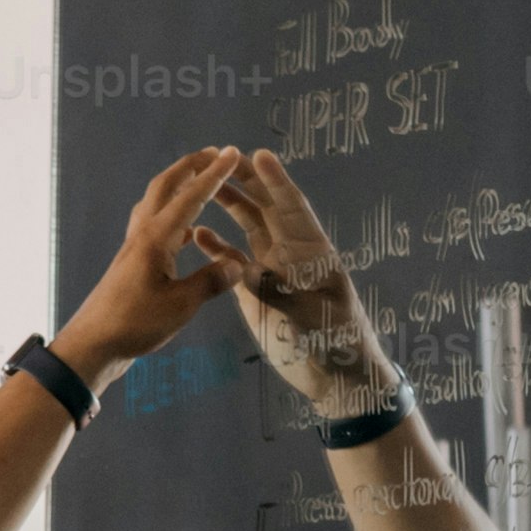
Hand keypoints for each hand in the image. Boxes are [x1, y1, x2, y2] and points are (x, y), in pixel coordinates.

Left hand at [49, 147, 252, 374]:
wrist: (93, 344)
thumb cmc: (135, 324)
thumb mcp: (181, 305)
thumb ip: (211, 282)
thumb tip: (238, 265)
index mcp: (156, 237)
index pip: (191, 197)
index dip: (214, 175)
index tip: (231, 154)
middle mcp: (143, 234)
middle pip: (165, 186)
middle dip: (190, 167)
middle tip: (214, 154)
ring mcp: (134, 247)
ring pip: (156, 203)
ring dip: (179, 187)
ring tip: (201, 183)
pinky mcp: (132, 262)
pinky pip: (154, 227)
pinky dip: (174, 218)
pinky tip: (189, 233)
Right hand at [208, 151, 399, 419]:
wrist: (333, 375)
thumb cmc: (334, 340)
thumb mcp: (310, 315)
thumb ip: (279, 290)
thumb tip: (249, 271)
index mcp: (311, 249)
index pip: (292, 207)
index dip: (277, 181)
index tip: (260, 155)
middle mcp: (290, 251)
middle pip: (266, 205)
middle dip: (246, 178)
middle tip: (220, 155)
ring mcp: (271, 268)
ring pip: (248, 225)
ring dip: (229, 202)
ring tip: (204, 182)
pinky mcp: (254, 290)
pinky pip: (232, 260)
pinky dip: (215, 245)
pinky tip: (196, 233)